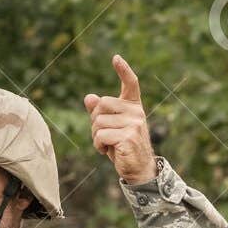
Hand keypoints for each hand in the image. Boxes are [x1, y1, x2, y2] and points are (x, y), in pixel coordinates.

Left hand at [83, 54, 155, 184]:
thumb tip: (89, 97)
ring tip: (107, 145)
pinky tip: (106, 151)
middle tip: (104, 135)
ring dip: (96, 136)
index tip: (116, 58)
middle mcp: (136, 112)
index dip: (123, 70)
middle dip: (96, 121)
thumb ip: (99, 112)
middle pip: (101, 105)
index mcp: (133, 107)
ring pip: (98, 122)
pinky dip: (98, 145)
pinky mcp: (129, 137)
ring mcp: (134, 124)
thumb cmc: (122, 146)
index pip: (131, 84)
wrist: (138, 169)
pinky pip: (101, 135)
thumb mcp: (109, 127)